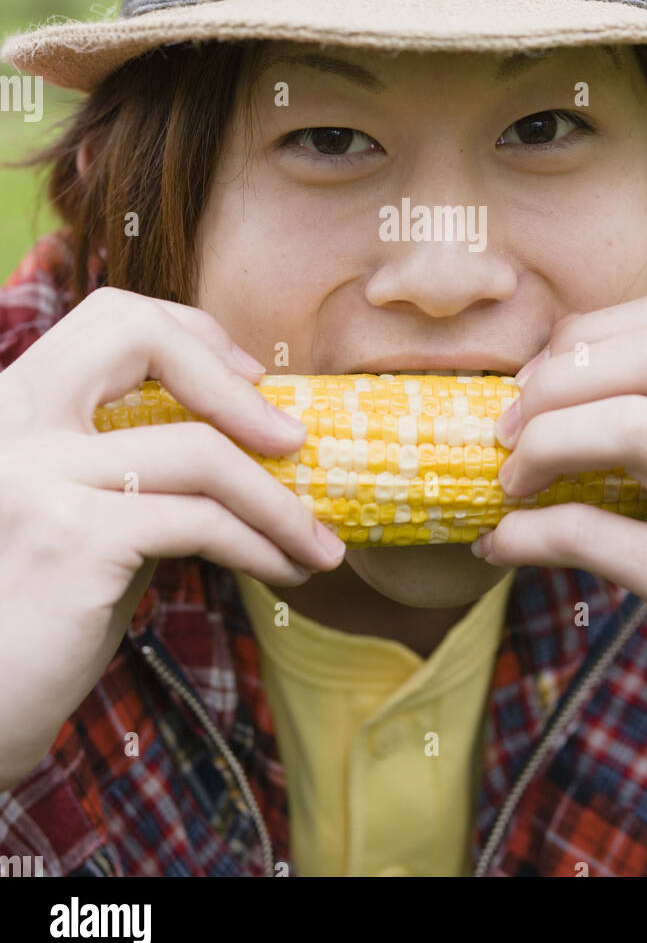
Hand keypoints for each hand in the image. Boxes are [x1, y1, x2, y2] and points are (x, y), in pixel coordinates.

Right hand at [0, 286, 343, 790]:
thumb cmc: (39, 622)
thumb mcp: (87, 517)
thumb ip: (139, 468)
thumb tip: (254, 440)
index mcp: (13, 407)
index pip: (111, 319)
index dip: (193, 335)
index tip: (254, 383)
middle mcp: (12, 423)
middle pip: (137, 335)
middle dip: (234, 383)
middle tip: (296, 440)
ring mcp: (36, 474)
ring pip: (199, 450)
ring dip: (280, 502)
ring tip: (319, 545)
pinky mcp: (72, 536)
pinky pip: (201, 521)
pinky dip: (263, 545)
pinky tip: (285, 572)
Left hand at [472, 289, 646, 776]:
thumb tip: (547, 374)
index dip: (588, 335)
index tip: (539, 380)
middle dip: (556, 380)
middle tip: (509, 429)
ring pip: (628, 425)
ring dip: (542, 442)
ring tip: (511, 480)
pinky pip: (594, 534)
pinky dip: (527, 533)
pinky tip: (501, 544)